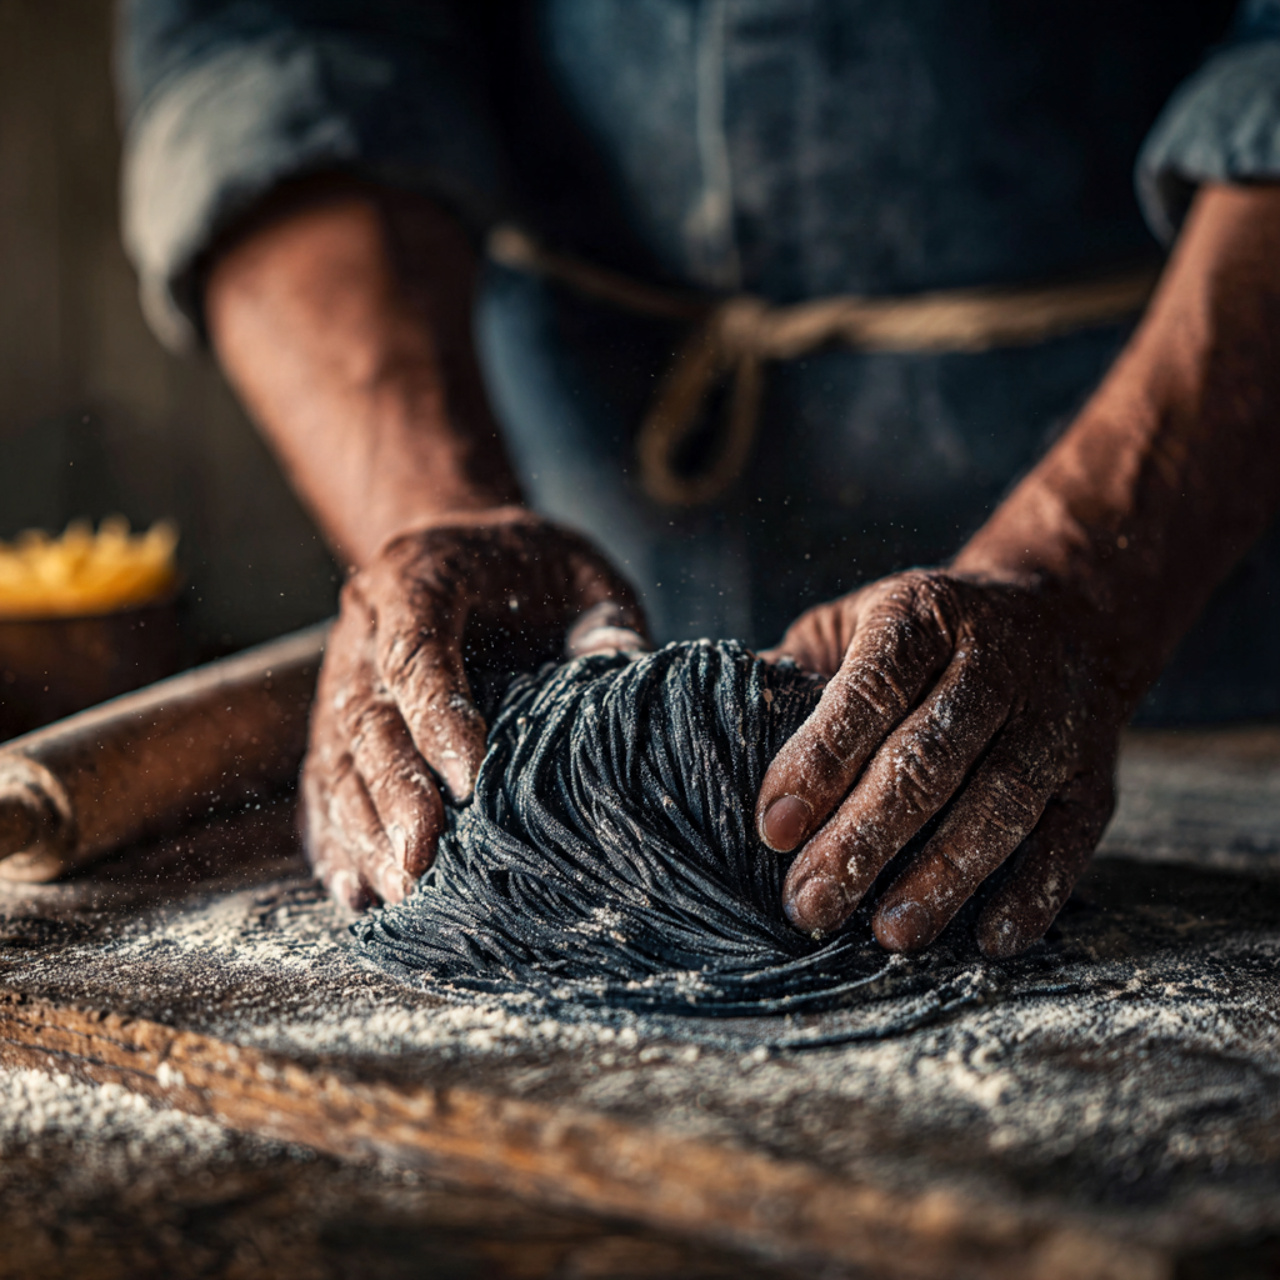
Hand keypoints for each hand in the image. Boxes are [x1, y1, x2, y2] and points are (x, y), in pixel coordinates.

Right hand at [302, 509, 645, 907]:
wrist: (466, 551)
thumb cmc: (533, 567)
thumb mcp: (583, 573)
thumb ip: (605, 624)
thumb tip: (623, 686)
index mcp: (419, 573)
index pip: (416, 650)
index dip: (437, 718)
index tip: (470, 783)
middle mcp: (365, 628)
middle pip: (368, 718)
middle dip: (396, 795)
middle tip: (425, 860)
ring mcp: (340, 678)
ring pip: (338, 761)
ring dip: (364, 831)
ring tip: (400, 892)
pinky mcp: (333, 724)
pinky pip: (323, 784)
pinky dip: (335, 840)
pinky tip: (357, 892)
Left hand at [755, 569, 1121, 957]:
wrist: (1064, 615)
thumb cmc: (924, 635)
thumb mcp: (854, 624)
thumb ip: (796, 673)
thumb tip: (717, 735)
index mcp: (920, 617)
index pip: (869, 688)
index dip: (821, 757)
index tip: (773, 826)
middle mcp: (995, 662)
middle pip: (929, 757)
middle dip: (865, 837)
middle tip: (811, 903)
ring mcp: (1054, 720)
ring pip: (1000, 802)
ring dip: (945, 874)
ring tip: (889, 935)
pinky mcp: (1096, 776)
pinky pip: (1069, 837)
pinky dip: (1033, 891)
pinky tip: (988, 938)